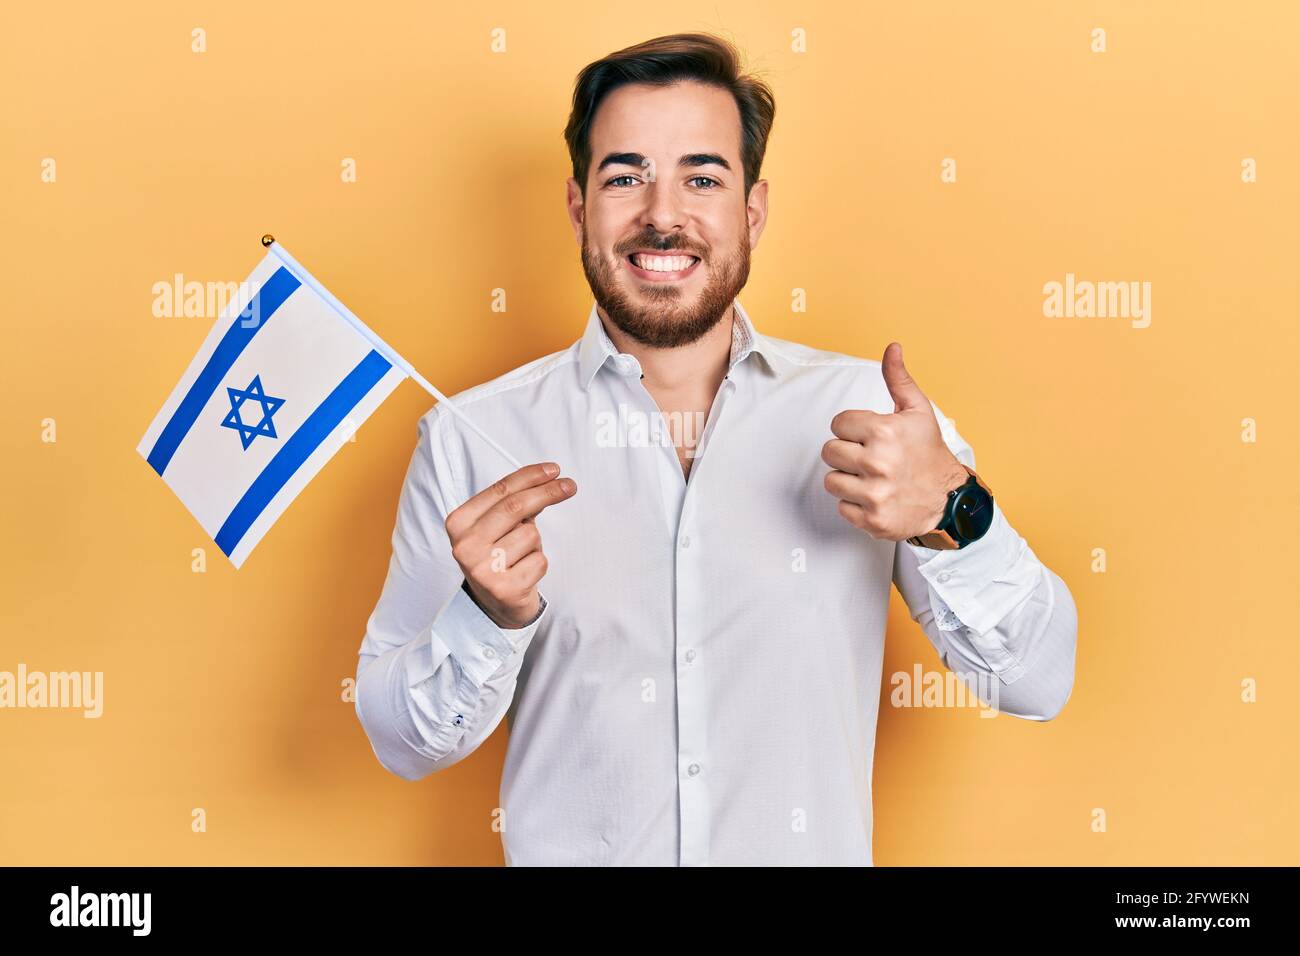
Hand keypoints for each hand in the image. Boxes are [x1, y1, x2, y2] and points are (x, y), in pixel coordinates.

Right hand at [444, 462, 576, 628]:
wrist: (495, 605)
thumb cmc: (500, 556)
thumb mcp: (499, 526)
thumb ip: (517, 503)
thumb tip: (552, 479)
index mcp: (458, 523)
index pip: (499, 490)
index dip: (530, 476)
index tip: (555, 469)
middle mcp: (465, 546)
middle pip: (515, 507)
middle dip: (547, 492)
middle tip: (570, 486)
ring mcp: (482, 569)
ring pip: (530, 535)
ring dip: (535, 543)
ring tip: (521, 556)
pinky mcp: (503, 589)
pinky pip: (539, 561)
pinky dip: (539, 564)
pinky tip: (524, 573)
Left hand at [822, 342, 968, 540]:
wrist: (949, 499)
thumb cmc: (929, 453)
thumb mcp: (917, 411)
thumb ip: (898, 379)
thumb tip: (892, 347)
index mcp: (884, 432)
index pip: (837, 424)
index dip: (852, 429)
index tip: (870, 436)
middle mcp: (877, 462)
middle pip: (829, 452)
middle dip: (847, 453)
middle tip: (869, 457)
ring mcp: (874, 493)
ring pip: (831, 481)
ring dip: (848, 480)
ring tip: (872, 478)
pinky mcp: (871, 520)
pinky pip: (841, 508)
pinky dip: (855, 505)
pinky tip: (875, 497)